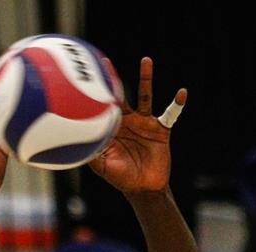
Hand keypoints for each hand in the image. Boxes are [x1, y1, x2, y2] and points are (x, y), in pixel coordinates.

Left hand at [89, 56, 185, 194]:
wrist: (142, 188)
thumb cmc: (120, 177)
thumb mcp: (102, 166)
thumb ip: (91, 153)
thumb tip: (74, 143)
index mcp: (113, 127)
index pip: (103, 106)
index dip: (96, 93)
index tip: (86, 77)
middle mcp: (128, 121)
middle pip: (121, 95)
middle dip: (115, 79)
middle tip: (105, 62)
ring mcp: (145, 123)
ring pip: (145, 96)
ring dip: (146, 78)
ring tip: (145, 60)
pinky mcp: (161, 130)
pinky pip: (170, 114)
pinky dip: (177, 104)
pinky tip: (182, 92)